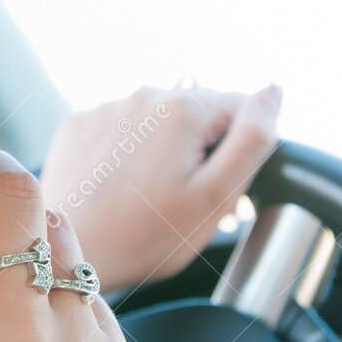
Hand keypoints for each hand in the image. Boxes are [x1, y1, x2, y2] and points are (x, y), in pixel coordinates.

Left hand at [39, 83, 282, 289]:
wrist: (69, 250)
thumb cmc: (146, 236)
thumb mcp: (215, 197)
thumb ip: (253, 139)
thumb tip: (272, 92)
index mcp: (184, 108)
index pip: (241, 109)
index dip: (236, 151)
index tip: (213, 185)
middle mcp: (144, 94)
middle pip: (198, 113)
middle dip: (200, 148)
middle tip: (181, 198)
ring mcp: (107, 106)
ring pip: (159, 120)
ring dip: (164, 148)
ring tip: (146, 195)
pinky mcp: (79, 122)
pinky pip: (121, 127)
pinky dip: (128, 150)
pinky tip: (118, 185)